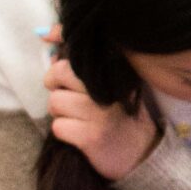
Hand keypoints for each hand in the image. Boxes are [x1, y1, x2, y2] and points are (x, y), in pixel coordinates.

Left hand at [43, 36, 155, 179]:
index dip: (60, 50)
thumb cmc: (121, 114)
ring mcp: (100, 112)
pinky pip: (57, 127)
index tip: (52, 48)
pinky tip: (81, 134)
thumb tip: (47, 36)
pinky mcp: (91, 136)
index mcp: (115, 71)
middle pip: (58, 72)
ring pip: (54, 102)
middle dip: (56, 86)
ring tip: (79, 118)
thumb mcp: (114, 82)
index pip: (77, 50)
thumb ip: (85, 60)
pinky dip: (65, 132)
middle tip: (68, 96)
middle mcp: (108, 88)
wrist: (142, 154)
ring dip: (60, 113)